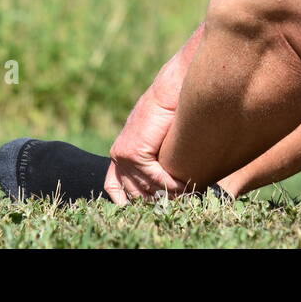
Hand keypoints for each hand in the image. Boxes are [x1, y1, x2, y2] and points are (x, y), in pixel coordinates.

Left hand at [103, 62, 190, 203]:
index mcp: (121, 151)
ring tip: (185, 195)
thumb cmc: (168, 110)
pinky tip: (186, 185)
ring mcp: (124, 155)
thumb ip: (156, 156)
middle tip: (173, 205)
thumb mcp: (157, 137)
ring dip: (167, 194)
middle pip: (133, 191)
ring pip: (147, 186)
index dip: (125, 201)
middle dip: (153, 200)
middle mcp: (118, 155)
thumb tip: (166, 179)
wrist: (169, 90)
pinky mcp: (135, 153)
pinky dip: (171, 184)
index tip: (139, 211)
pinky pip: (155, 178)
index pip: (114, 185)